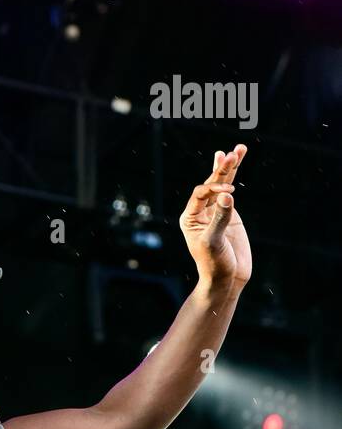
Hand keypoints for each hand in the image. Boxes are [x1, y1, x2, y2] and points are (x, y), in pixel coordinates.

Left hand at [179, 145, 250, 290]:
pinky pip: (230, 191)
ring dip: (230, 167)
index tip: (230, 192)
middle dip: (222, 169)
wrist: (226, 279)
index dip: (214, 188)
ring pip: (221, 184)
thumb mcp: (215, 242)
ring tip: (238, 149)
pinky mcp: (229, 213)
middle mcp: (200, 212)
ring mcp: (215, 211)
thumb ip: (220, 219)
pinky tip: (235, 160)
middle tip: (232, 153)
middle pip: (210, 184)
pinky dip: (233, 176)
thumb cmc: (215, 264)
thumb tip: (226, 195)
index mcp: (190, 218)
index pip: (200, 194)